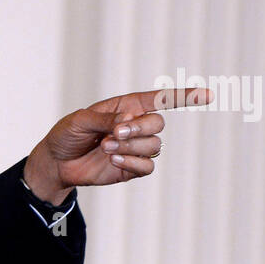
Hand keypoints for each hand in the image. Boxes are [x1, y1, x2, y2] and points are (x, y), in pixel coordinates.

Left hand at [23, 87, 213, 201]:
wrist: (56, 163)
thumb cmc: (67, 135)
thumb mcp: (80, 120)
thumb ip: (105, 117)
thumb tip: (129, 119)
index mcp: (127, 106)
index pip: (161, 99)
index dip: (185, 96)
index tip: (207, 95)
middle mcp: (136, 125)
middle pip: (158, 124)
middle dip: (139, 129)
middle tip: (114, 134)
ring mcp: (136, 148)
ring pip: (153, 146)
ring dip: (130, 148)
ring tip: (105, 148)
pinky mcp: (132, 168)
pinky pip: (148, 166)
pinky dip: (132, 163)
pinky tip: (113, 162)